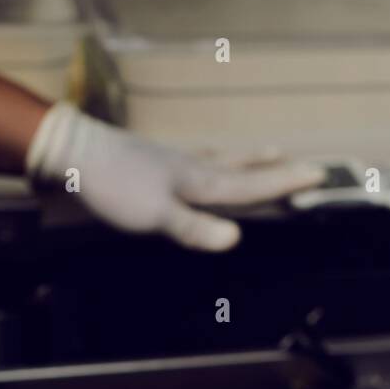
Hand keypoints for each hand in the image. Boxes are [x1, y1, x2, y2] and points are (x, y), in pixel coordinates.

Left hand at [25, 102, 323, 249]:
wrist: (71, 152)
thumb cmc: (113, 187)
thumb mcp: (155, 215)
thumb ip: (195, 228)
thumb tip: (236, 237)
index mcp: (199, 182)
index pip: (251, 185)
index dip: (285, 183)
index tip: (318, 173)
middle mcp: (193, 169)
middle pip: (243, 168)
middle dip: (275, 169)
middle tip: (304, 162)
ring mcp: (173, 163)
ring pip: (222, 160)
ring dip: (248, 159)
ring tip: (268, 151)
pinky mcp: (154, 163)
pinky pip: (197, 161)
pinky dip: (214, 159)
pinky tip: (204, 160)